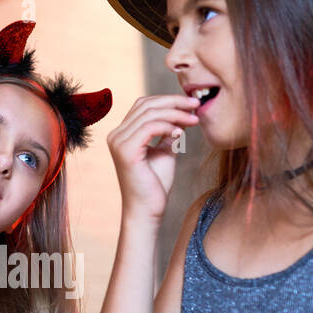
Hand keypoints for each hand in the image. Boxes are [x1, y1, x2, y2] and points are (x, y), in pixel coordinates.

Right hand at [105, 95, 200, 223]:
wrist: (147, 211)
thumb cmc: (155, 186)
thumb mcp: (164, 152)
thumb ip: (168, 133)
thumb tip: (181, 115)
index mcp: (122, 134)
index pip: (144, 105)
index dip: (168, 100)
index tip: (191, 104)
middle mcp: (116, 135)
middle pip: (146, 105)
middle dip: (174, 102)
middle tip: (196, 104)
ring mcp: (118, 142)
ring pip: (150, 114)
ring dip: (176, 113)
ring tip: (194, 119)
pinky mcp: (126, 152)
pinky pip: (150, 127)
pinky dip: (168, 126)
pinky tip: (181, 133)